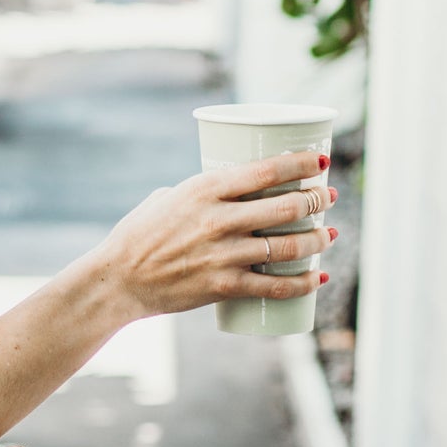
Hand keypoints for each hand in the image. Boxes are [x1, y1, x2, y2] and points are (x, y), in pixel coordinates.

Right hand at [97, 149, 335, 315]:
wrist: (118, 279)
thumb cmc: (139, 234)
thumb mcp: (167, 198)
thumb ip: (202, 193)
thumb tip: (231, 189)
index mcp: (204, 189)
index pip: (265, 171)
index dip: (301, 164)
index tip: (321, 160)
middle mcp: (217, 220)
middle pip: (286, 208)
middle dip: (317, 200)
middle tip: (328, 197)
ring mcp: (222, 255)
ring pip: (288, 247)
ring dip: (318, 240)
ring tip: (328, 234)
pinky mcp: (223, 286)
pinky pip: (274, 286)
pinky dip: (302, 283)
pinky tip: (318, 277)